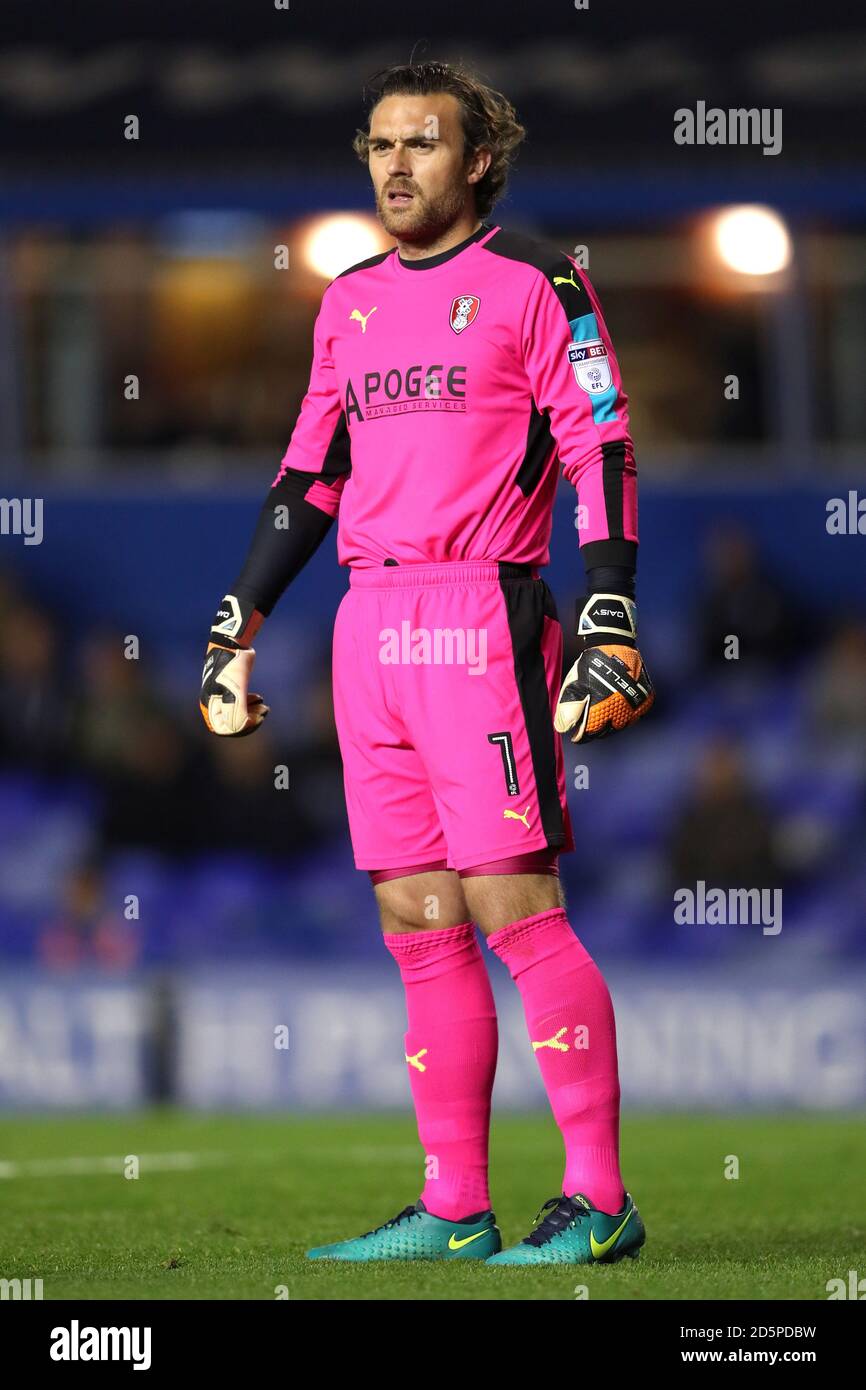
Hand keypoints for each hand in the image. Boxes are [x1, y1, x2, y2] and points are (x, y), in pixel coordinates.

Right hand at [200, 644, 268, 735]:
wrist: (233, 644)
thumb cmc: (232, 667)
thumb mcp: (235, 691)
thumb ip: (237, 712)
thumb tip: (241, 728)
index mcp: (210, 705)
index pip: (224, 729)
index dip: (241, 729)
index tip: (257, 719)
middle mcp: (214, 702)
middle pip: (231, 724)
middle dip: (250, 721)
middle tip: (265, 711)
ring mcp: (222, 695)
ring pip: (237, 714)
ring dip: (252, 714)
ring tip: (265, 706)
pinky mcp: (232, 688)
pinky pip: (240, 705)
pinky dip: (250, 705)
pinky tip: (259, 698)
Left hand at [554, 594, 653, 742]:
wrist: (615, 646)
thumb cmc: (591, 666)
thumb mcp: (573, 686)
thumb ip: (567, 710)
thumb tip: (563, 729)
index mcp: (601, 711)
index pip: (589, 734)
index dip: (581, 735)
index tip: (576, 734)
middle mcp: (621, 713)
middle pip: (606, 732)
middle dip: (596, 730)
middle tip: (589, 721)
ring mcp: (635, 707)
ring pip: (622, 725)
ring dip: (612, 723)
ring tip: (603, 714)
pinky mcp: (645, 700)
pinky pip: (636, 715)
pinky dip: (627, 714)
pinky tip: (618, 707)